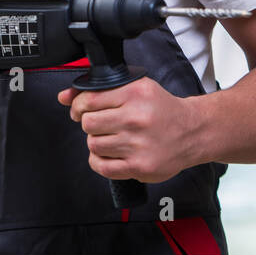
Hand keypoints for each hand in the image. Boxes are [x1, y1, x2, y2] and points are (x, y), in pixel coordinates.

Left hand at [58, 78, 201, 182]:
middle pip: (89, 123)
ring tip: (111, 138)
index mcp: (135, 93)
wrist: (192, 132)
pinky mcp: (140, 166)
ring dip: (97, 142)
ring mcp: (138, 144)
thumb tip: (63, 97)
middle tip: (100, 124)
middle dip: (89, 124)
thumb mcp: (136, 88)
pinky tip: (110, 154)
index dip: (79, 106)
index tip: (80, 110)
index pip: (89, 99)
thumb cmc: (162, 109)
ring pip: (93, 144)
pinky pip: (102, 166)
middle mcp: (136, 117)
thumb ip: (100, 89)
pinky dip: (99, 161)